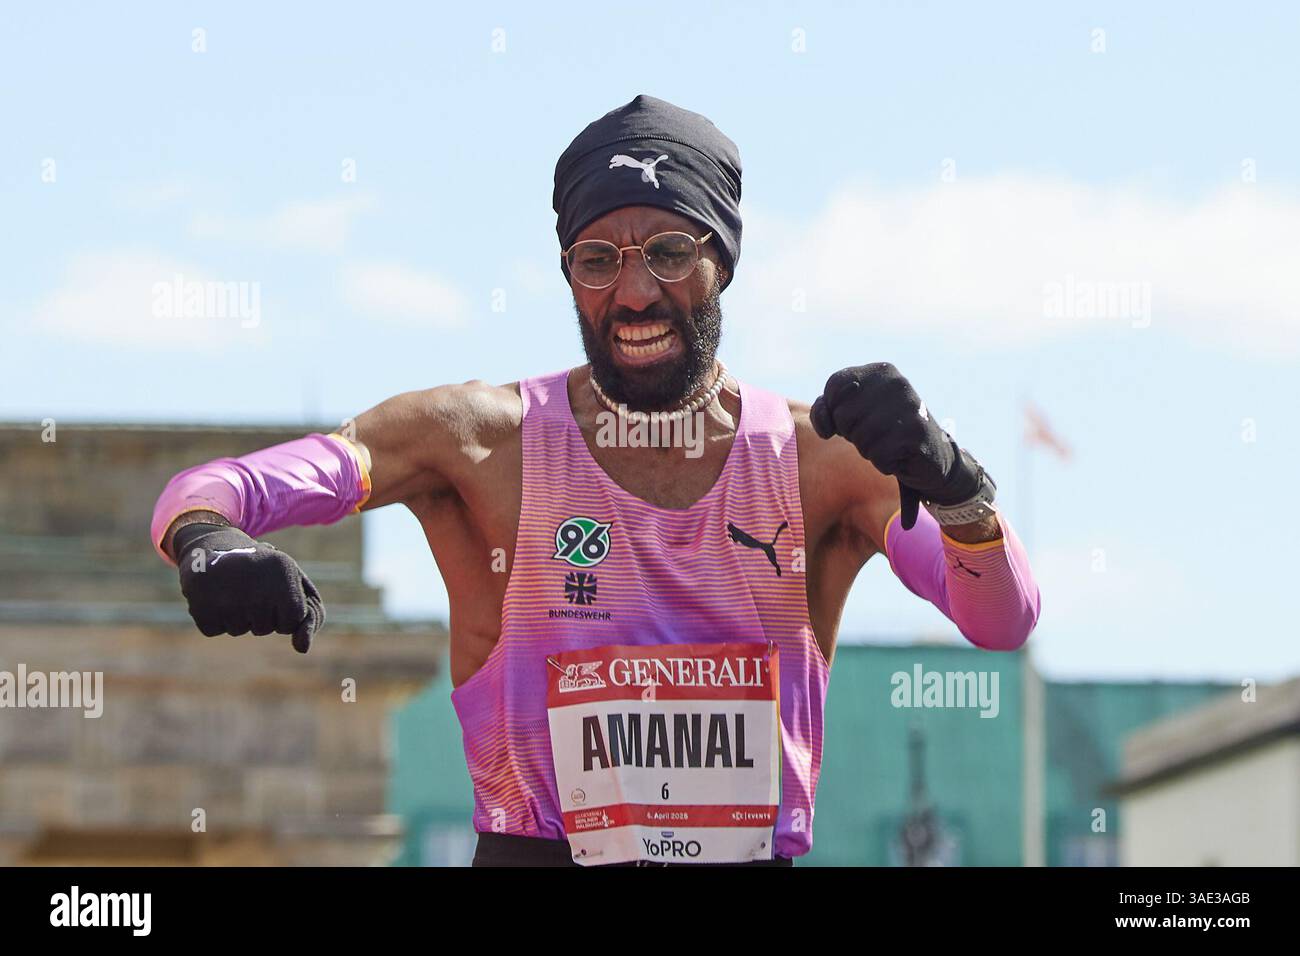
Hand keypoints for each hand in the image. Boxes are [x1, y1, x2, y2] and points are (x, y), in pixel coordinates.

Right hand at [173, 523, 324, 652]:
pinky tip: (212, 594)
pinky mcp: (201, 606)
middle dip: (259, 614)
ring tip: (229, 587)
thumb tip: (303, 649)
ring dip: (235, 615)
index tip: (273, 592)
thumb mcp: (291, 581)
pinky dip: (214, 617)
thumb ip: (309, 615)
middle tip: (247, 587)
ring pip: (239, 630)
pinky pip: (215, 629)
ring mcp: (228, 597)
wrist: (211, 545)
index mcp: (285, 572)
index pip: (294, 620)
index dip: (283, 612)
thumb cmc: (260, 568)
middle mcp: (258, 585)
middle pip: (265, 628)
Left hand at [810, 363, 988, 529]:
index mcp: (881, 371)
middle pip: (843, 415)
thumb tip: (825, 425)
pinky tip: (900, 456)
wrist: (932, 457)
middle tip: (878, 434)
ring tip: (890, 444)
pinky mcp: (917, 433)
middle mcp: (897, 383)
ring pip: (860, 438)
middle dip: (853, 434)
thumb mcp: (851, 416)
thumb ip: (825, 411)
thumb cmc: (884, 433)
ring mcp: (909, 406)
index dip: (833, 412)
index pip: (834, 386)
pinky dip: (884, 463)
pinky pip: (877, 455)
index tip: (853, 419)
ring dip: (869, 450)